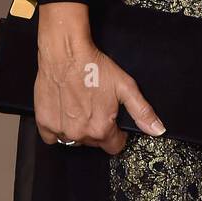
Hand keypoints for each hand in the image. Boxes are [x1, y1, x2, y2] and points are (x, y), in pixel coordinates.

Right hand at [35, 5, 165, 153]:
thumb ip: (142, 112)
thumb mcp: (126, 87)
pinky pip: (52, 136)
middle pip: (94, 142)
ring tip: (79, 106)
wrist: (66, 54)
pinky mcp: (44, 122)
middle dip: (97, 128)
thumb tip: (157, 130)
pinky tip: (64, 112)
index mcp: (101, 129)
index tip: (113, 121)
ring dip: (78, 128)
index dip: (117, 134)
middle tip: (95, 106)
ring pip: (73, 139)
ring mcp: (60, 130)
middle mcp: (80, 134)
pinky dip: (58, 128)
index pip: (114, 146)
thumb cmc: (95, 68)